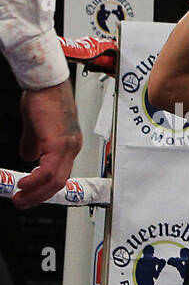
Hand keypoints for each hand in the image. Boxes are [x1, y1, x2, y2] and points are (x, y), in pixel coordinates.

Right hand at [13, 82, 82, 208]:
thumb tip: (29, 157)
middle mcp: (72, 148)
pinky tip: (23, 184)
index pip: (61, 174)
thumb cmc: (42, 98)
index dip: (46, 187)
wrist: (44, 83)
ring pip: (55, 179)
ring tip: (20, 198)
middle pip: (59, 181)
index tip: (32, 195)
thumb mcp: (36, 125)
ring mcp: (67, 146)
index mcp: (68, 145)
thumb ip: (34, 143)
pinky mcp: (58, 142)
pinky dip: (36, 180)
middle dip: (40, 195)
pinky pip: (49, 170)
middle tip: (23, 202)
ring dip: (36, 191)